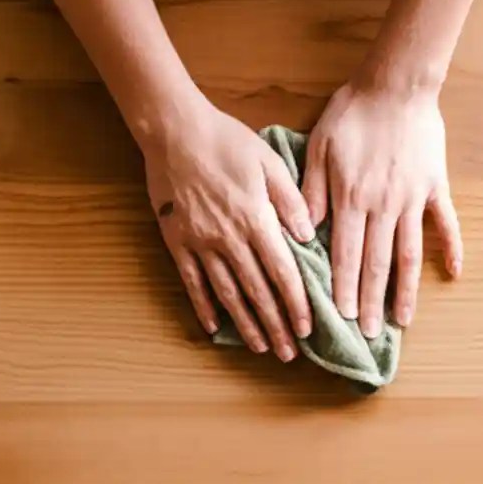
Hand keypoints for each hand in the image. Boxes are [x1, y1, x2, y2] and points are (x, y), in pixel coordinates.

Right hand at [142, 103, 316, 360]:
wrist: (174, 131)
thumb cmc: (226, 140)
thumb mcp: (269, 161)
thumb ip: (291, 200)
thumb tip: (307, 236)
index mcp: (256, 218)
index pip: (282, 272)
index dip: (295, 303)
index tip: (307, 327)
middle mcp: (229, 238)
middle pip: (257, 291)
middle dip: (275, 324)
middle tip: (289, 352)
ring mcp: (200, 242)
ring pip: (227, 293)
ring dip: (245, 324)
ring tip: (260, 348)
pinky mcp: (177, 241)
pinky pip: (192, 282)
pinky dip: (203, 307)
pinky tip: (214, 328)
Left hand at [301, 81, 462, 337]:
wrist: (397, 84)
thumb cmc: (352, 113)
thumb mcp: (318, 147)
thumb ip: (310, 191)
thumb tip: (303, 232)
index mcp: (351, 198)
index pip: (345, 254)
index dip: (344, 289)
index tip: (342, 318)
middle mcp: (384, 205)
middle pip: (376, 263)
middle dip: (371, 302)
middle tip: (369, 334)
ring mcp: (413, 199)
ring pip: (409, 254)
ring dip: (406, 290)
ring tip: (404, 321)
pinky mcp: (436, 186)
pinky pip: (446, 223)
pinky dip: (452, 248)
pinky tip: (454, 273)